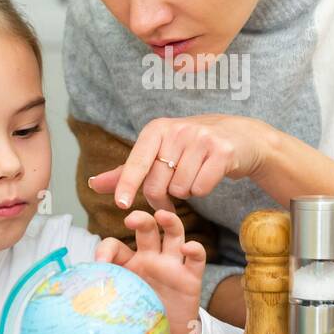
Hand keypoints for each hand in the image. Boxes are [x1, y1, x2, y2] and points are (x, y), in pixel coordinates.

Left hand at [88, 115, 270, 212]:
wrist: (240, 137)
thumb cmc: (192, 147)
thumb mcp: (159, 152)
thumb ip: (127, 171)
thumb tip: (93, 184)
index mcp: (157, 129)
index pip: (137, 162)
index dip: (127, 184)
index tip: (120, 204)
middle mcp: (177, 130)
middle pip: (157, 183)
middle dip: (161, 197)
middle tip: (172, 191)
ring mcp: (201, 139)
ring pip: (180, 189)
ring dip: (185, 191)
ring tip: (194, 175)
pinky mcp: (222, 152)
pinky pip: (202, 188)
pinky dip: (203, 189)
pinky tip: (208, 175)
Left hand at [95, 210, 205, 333]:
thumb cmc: (141, 316)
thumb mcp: (119, 304)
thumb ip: (104, 295)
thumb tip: (80, 294)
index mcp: (129, 262)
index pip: (115, 246)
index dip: (106, 250)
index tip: (100, 265)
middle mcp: (151, 258)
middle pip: (147, 228)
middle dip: (140, 219)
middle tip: (131, 219)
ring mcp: (172, 265)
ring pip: (174, 234)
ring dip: (170, 222)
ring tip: (163, 216)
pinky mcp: (190, 277)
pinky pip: (196, 258)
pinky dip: (194, 249)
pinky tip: (188, 248)